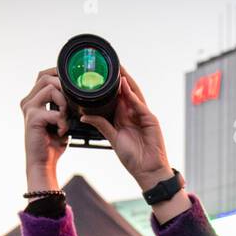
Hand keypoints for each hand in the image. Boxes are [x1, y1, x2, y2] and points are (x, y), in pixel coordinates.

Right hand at [20, 68, 68, 191]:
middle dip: (63, 87)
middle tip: (71, 105)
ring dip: (64, 103)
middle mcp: (28, 101)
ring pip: (51, 89)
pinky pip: (54, 110)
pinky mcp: (32, 117)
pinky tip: (62, 131)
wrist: (43, 162)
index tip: (72, 83)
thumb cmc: (53, 143)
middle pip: (45, 77)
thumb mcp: (61, 119)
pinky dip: (63, 121)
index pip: (43, 75)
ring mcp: (28, 108)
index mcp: (33, 99)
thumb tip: (77, 92)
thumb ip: (64, 104)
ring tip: (66, 119)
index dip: (58, 74)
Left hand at [77, 70, 172, 191]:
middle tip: (109, 64)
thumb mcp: (113, 138)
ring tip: (118, 69)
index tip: (101, 75)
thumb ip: (101, 125)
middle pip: (126, 91)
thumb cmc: (133, 158)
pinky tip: (125, 87)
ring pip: (134, 94)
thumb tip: (84, 116)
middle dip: (119, 78)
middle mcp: (134, 113)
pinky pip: (140, 105)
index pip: (117, 96)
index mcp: (124, 117)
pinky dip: (132, 96)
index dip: (110, 85)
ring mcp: (143, 115)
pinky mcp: (151, 120)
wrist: (147, 170)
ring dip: (126, 81)